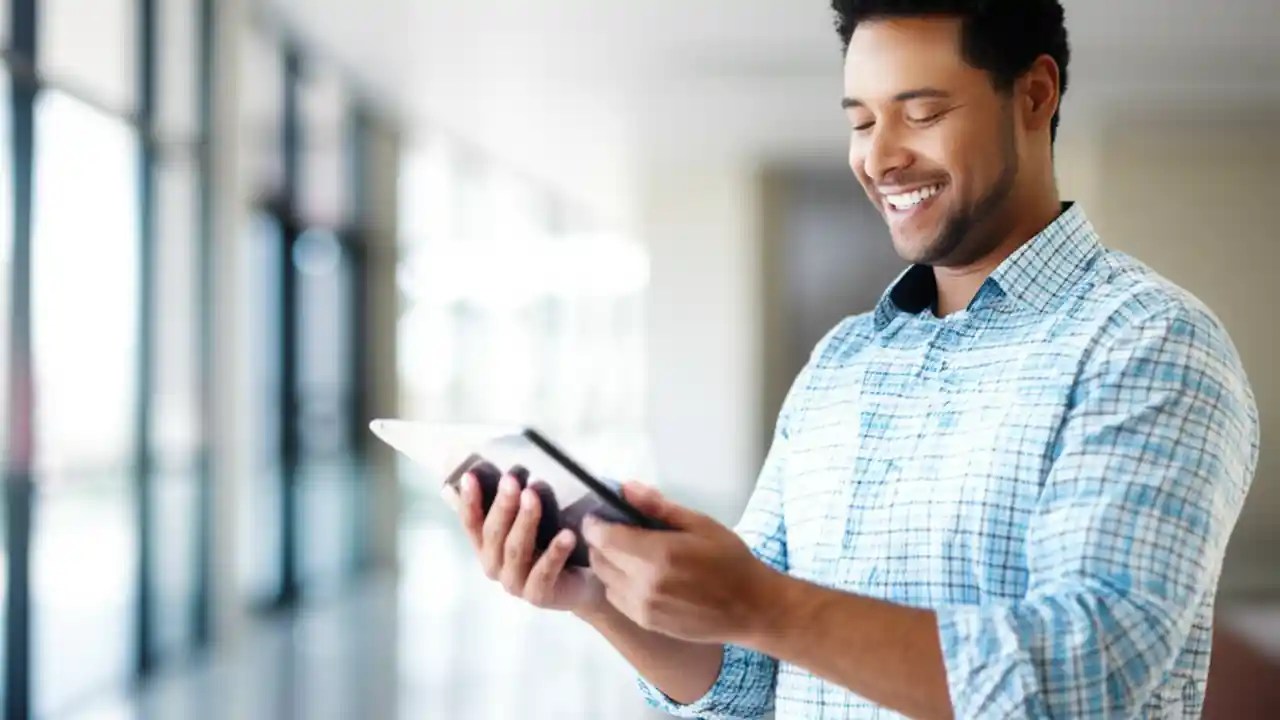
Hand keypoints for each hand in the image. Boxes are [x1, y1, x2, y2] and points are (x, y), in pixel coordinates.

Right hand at [457, 470, 604, 614]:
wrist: (582, 581)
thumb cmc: (550, 542)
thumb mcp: (532, 520)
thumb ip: (514, 501)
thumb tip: (496, 470)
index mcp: (486, 546)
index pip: (471, 522)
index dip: (469, 501)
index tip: (470, 477)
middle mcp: (494, 565)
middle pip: (493, 534)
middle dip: (502, 505)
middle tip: (512, 480)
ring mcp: (514, 582)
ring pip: (516, 550)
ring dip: (524, 521)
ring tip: (534, 496)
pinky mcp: (538, 595)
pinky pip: (544, 571)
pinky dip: (555, 552)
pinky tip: (567, 534)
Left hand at [582, 483, 778, 643]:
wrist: (751, 607)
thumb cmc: (730, 561)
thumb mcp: (700, 524)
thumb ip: (658, 507)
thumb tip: (627, 489)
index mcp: (658, 554)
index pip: (604, 537)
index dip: (595, 524)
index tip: (598, 515)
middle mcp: (644, 584)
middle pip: (599, 558)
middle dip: (601, 541)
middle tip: (616, 530)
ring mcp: (643, 607)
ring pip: (604, 579)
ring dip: (608, 563)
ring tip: (628, 552)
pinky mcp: (646, 622)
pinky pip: (616, 598)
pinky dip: (618, 583)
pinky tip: (638, 575)